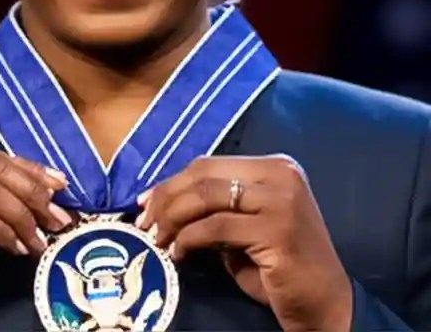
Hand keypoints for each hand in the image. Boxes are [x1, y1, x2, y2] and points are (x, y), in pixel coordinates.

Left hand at [138, 155, 352, 331]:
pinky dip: (188, 239)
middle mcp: (282, 175)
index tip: (145, 202)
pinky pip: (215, 227)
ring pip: (206, 197)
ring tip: (158, 239)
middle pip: (203, 175)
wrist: (325, 304)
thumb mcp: (244, 226)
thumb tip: (160, 202)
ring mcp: (283, 200)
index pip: (209, 165)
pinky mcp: (277, 229)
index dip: (171, 182)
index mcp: (276, 167)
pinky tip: (179, 254)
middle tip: (144, 222)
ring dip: (172, 219)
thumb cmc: (280, 267)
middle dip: (166, 198)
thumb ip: (214, 207)